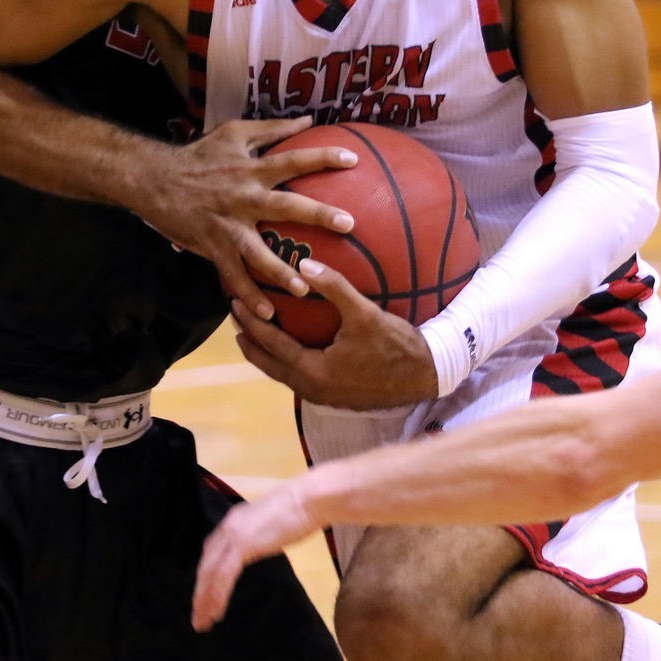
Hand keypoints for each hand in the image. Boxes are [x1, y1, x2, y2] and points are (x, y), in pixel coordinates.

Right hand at [131, 117, 357, 318]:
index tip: (352, 159)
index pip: (293, 160)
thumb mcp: (234, 133)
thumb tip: (307, 120)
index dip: (322, 157)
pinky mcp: (213, 246)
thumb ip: (272, 129)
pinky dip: (248, 295)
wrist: (154, 179)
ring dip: (282, 272)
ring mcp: (228, 225)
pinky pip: (233, 275)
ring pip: (258, 253)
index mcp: (252, 169)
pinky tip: (267, 314)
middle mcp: (244, 197)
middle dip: (318, 215)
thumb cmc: (198, 155)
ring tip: (305, 289)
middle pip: (286, 206)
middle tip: (348, 224)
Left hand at [192, 480, 320, 631]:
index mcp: (233, 521)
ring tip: (203, 622)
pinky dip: (218, 595)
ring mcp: (233, 536)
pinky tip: (217, 612)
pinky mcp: (243, 545)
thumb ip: (259, 535)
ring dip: (205, 600)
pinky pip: (224, 576)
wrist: (307, 500)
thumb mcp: (270, 525)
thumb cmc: (299, 510)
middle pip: (206, 565)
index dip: (206, 576)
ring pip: (210, 573)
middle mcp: (227, 527)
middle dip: (200, 593)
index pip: (211, 553)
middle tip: (197, 617)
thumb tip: (260, 545)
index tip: (204, 596)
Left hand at [231, 260, 438, 409]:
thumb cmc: (396, 346)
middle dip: (249, 339)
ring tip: (253, 331)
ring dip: (266, 352)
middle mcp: (312, 390)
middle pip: (268, 364)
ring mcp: (322, 397)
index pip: (271, 344)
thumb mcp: (364, 313)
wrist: (427, 376)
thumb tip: (303, 263)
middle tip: (235, 315)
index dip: (250, 322)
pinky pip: (298, 378)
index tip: (234, 302)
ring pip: (282, 374)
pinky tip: (288, 345)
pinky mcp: (334, 397)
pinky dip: (285, 361)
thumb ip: (333, 287)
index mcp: (314, 372)